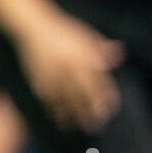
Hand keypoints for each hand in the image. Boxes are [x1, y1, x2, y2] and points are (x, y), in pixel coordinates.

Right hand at [16, 11, 122, 131]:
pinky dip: (52, 108)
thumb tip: (119, 52)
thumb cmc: (62, 30)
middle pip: (82, 93)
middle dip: (89, 110)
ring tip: (76, 125)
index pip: (97, 80)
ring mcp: (52, 74)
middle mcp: (68, 68)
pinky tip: (56, 116)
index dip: (105, 96)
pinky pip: (46, 96)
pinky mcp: (38, 78)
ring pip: (63, 98)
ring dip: (70, 114)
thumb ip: (101, 47)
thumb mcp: (84, 34)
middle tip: (96, 125)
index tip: (110, 109)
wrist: (32, 26)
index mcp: (82, 57)